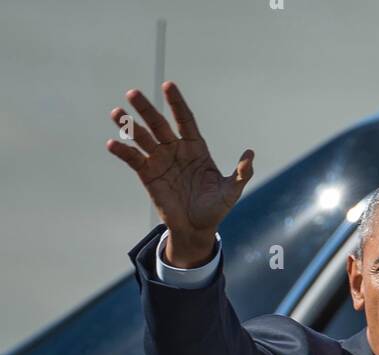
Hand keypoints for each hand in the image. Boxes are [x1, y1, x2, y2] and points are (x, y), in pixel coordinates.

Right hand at [106, 81, 253, 265]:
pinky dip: (123, 152)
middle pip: (159, 124)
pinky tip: (112, 144)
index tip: (168, 86)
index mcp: (195, 148)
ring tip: (116, 113)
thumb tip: (250, 154)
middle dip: (146, 109)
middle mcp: (175, 150)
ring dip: (129, 125)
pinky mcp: (149, 176)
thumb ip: (241, 173)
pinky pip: (134, 160)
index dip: (176, 103)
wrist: (197, 229)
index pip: (184, 119)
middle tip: (132, 93)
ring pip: (143, 138)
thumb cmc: (215, 208)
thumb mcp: (231, 191)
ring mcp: (160, 162)